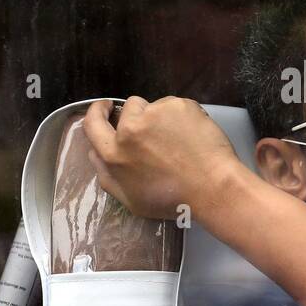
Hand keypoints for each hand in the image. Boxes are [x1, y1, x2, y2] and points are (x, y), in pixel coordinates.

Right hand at [82, 96, 241, 219]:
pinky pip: (174, 105)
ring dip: (159, 116)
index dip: (97, 112)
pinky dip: (181, 116)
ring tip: (177, 137)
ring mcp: (155, 113)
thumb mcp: (130, 201)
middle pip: (126, 109)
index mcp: (114, 153)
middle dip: (135, 115)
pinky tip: (192, 134)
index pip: (92, 123)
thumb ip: (108, 176)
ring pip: (152, 105)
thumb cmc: (172, 200)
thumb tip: (95, 154)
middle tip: (152, 128)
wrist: (212, 187)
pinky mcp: (178, 105)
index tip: (105, 109)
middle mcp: (130, 129)